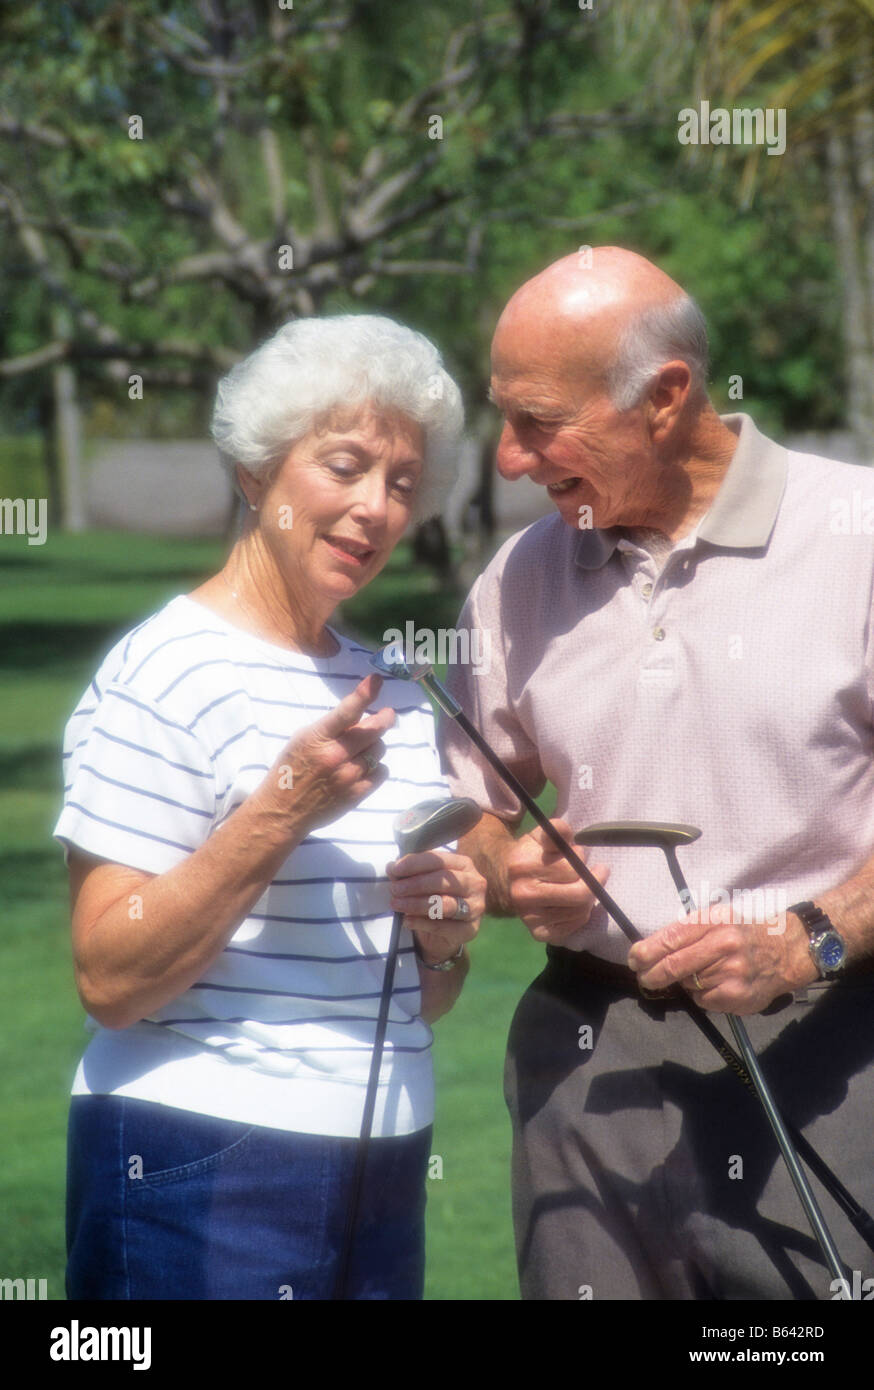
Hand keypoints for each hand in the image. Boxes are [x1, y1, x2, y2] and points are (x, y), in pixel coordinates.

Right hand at [256, 673, 394, 837]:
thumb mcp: (303, 739)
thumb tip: (362, 716)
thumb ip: (331, 728)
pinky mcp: (357, 794)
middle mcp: (335, 755)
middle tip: (386, 715)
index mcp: (318, 738)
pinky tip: (363, 768)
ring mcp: (348, 776)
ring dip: (375, 745)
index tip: (376, 680)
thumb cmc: (290, 769)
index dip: (364, 694)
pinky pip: (382, 772)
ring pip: (380, 750)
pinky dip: (377, 767)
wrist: (283, 810)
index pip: (346, 711)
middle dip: (384, 719)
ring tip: (361, 749)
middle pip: (374, 731)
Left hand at [387, 850, 485, 963]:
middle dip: (415, 884)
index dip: (415, 863)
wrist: (442, 935)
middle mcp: (475, 884)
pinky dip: (422, 923)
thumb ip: (408, 874)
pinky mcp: (470, 930)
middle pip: (443, 880)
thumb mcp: (421, 883)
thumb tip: (392, 868)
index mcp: (464, 865)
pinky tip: (406, 921)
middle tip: (394, 890)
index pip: (439, 860)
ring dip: (417, 904)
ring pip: (445, 904)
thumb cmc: (433, 899)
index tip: (394, 869)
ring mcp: (475, 907)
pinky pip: (443, 926)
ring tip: (397, 905)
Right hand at [505, 819, 609, 944]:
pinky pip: (574, 927)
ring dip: (588, 899)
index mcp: (523, 867)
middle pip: (579, 894)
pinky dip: (581, 915)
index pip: (571, 868)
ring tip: (581, 887)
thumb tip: (568, 835)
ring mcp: (529, 918)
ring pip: (580, 911)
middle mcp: (523, 895)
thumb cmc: (532, 855)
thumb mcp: (541, 836)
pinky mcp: (538, 934)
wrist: (507, 881)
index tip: (583, 855)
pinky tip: (574, 904)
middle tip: (594, 873)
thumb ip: (558, 829)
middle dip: (591, 881)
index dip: (581, 859)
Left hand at [627, 905, 818, 1013]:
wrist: (786, 950)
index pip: (672, 937)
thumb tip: (651, 950)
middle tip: (644, 978)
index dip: (647, 950)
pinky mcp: (736, 995)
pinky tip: (715, 985)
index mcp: (714, 921)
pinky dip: (702, 995)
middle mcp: (723, 944)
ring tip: (700, 974)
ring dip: (685, 982)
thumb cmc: (744, 932)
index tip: (635, 958)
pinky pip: (703, 999)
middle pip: (674, 964)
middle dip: (652, 974)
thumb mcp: (719, 918)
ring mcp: (731, 972)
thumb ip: (689, 930)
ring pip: (689, 983)